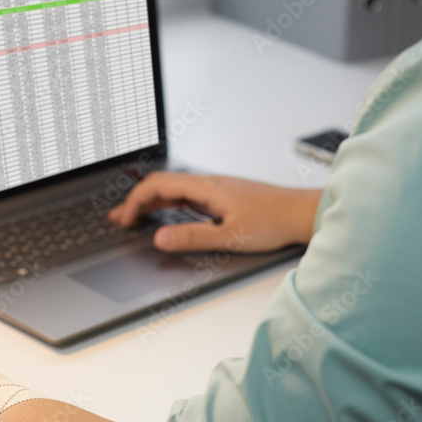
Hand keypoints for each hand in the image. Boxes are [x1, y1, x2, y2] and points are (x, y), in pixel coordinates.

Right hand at [107, 172, 321, 252]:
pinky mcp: (224, 196)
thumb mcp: (229, 237)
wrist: (303, 213)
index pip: (157, 186)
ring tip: (133, 217)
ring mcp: (216, 189)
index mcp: (206, 188)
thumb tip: (159, 238)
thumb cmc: (274, 221)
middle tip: (117, 219)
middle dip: (135, 201)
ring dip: (150, 203)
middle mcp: (209, 183)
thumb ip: (192, 237)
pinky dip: (168, 205)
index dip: (134, 203)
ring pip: (174, 191)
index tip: (124, 221)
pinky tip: (166, 215)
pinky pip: (187, 196)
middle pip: (161, 185)